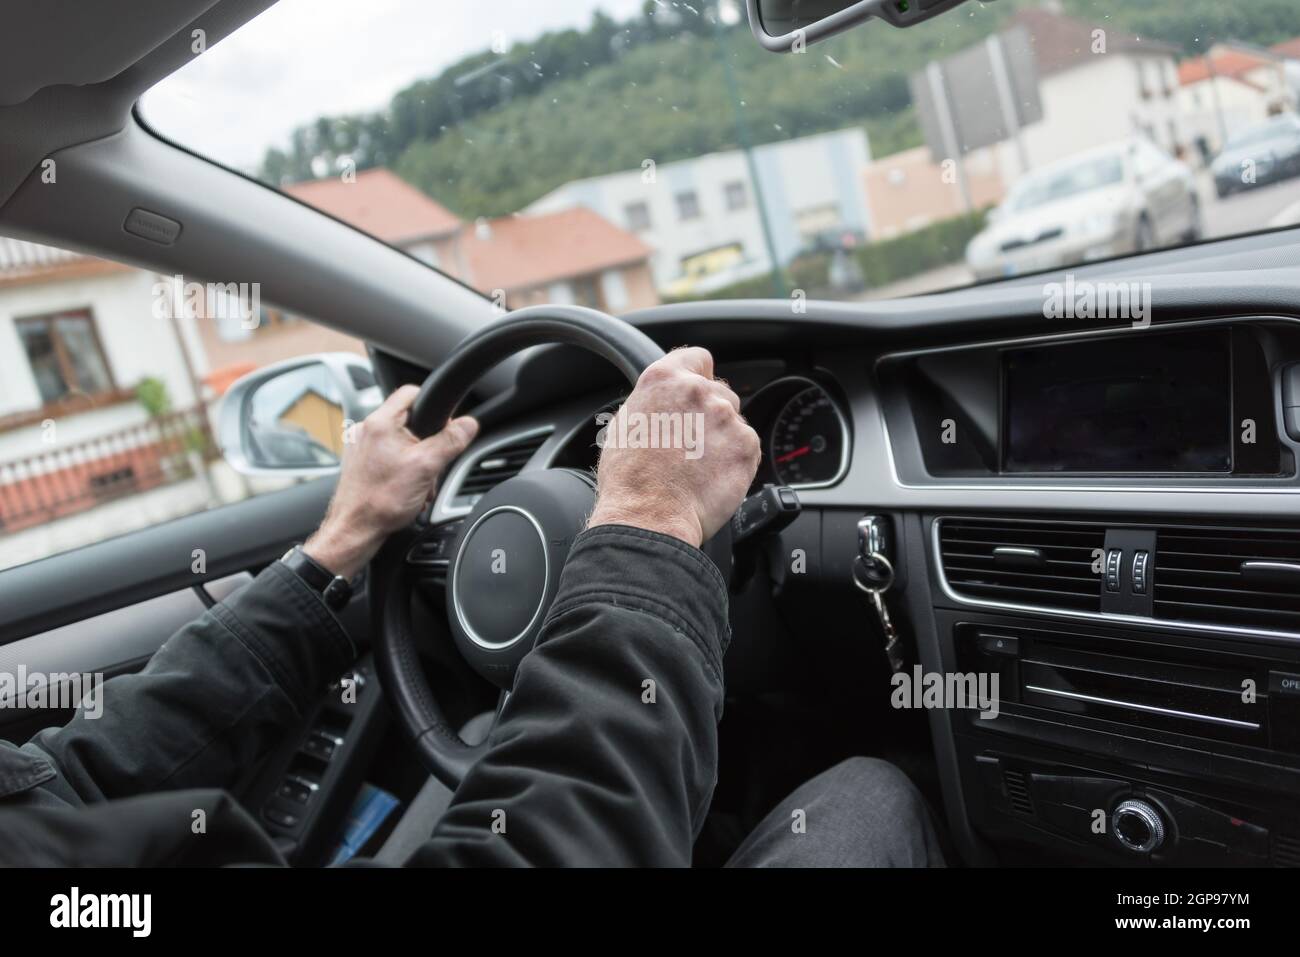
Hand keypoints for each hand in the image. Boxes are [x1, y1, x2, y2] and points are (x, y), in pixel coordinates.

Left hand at [304, 385, 477, 577]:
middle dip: (427, 443)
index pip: (412, 393)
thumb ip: (449, 441)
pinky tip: (406, 489)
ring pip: (400, 441)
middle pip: (409, 421)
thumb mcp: (426, 467)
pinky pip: (389, 457)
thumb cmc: (380, 501)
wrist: (355, 529)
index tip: (444, 425)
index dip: (434, 406)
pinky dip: (402, 469)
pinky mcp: (360, 463)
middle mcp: (366, 430)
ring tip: (417, 482)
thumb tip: (468, 424)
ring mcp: (360, 447)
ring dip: (416, 460)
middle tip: (431, 464)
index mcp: (380, 422)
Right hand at [587, 347, 759, 547]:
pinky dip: (736, 461)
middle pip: (719, 391)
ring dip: (723, 438)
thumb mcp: (626, 424)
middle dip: (709, 414)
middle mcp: (698, 390)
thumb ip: (655, 402)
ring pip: (734, 421)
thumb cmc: (630, 480)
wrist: (650, 515)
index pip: (697, 358)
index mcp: (664, 378)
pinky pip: (747, 446)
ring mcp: (726, 416)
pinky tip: (713, 477)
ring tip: (699, 466)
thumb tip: (666, 403)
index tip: (698, 390)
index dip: (697, 375)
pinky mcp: (747, 444)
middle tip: (691, 443)